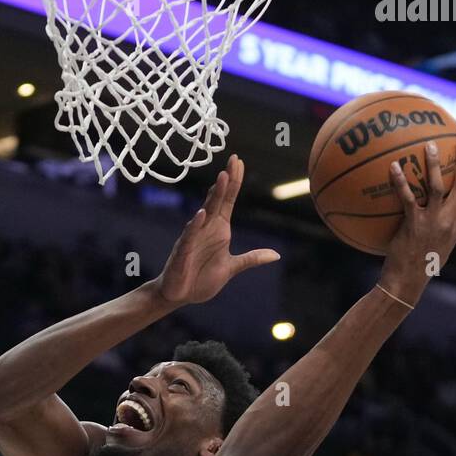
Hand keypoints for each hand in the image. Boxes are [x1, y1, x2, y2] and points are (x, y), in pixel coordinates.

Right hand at [154, 154, 280, 305]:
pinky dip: (195, 225)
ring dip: (212, 196)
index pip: (228, 200)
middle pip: (217, 199)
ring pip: (204, 212)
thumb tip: (276, 255)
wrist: (179, 295)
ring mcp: (194, 238)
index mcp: (219, 229)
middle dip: (226, 180)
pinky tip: (202, 214)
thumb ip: (251, 258)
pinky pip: (189, 236)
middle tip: (233, 160)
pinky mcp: (183, 252)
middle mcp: (206, 228)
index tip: (239, 162)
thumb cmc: (202, 279)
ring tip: (221, 178)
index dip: (234, 182)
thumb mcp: (232, 267)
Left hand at [380, 138, 455, 305]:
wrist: (406, 284)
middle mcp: (449, 223)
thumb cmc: (418, 269)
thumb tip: (437, 219)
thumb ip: (442, 231)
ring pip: (437, 187)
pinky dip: (401, 181)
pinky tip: (393, 166)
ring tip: (430, 145)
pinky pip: (408, 198)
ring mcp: (432, 223)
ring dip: (435, 164)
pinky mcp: (414, 225)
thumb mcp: (438, 250)